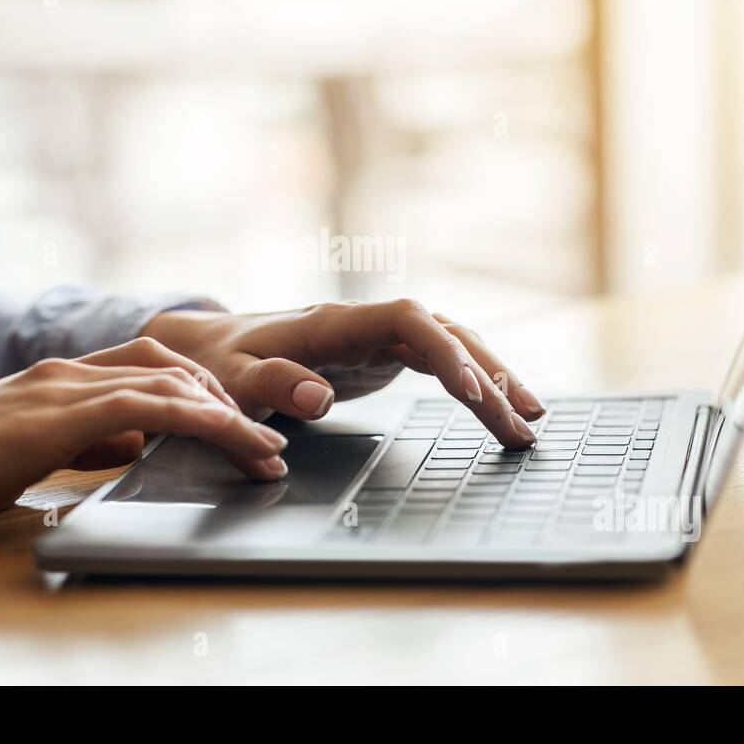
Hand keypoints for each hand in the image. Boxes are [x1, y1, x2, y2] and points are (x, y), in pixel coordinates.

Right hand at [0, 338, 287, 537]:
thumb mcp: (29, 450)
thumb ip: (83, 439)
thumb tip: (134, 443)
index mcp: (57, 377)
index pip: (147, 364)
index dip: (199, 386)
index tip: (237, 417)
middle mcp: (65, 371)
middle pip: (169, 364)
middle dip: (225, 395)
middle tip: (265, 434)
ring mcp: (60, 387)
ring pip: (167, 383)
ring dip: (226, 413)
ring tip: (265, 445)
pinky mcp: (54, 416)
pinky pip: (143, 406)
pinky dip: (194, 417)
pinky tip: (226, 434)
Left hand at [144, 300, 544, 447]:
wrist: (211, 348)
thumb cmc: (220, 364)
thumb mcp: (230, 381)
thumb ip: (270, 385)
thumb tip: (318, 397)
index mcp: (334, 322)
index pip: (407, 320)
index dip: (445, 351)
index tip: (472, 393)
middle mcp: (366, 322)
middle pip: (445, 333)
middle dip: (489, 374)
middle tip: (526, 422)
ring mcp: (379, 336)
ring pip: (452, 345)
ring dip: (493, 379)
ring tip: (532, 422)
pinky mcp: (383, 355)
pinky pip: (440, 362)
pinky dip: (473, 383)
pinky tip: (501, 407)